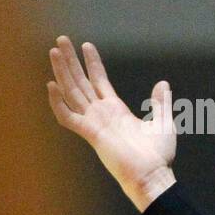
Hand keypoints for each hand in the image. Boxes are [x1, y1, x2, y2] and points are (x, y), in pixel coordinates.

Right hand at [47, 36, 176, 211]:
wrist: (153, 175)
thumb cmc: (158, 154)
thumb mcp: (162, 122)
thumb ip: (160, 102)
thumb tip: (163, 84)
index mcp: (116, 110)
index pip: (99, 81)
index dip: (93, 63)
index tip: (87, 45)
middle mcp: (101, 113)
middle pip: (81, 82)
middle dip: (71, 61)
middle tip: (62, 39)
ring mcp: (94, 122)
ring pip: (72, 92)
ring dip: (62, 72)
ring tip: (55, 51)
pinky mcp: (90, 133)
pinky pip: (67, 117)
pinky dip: (57, 102)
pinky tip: (51, 85)